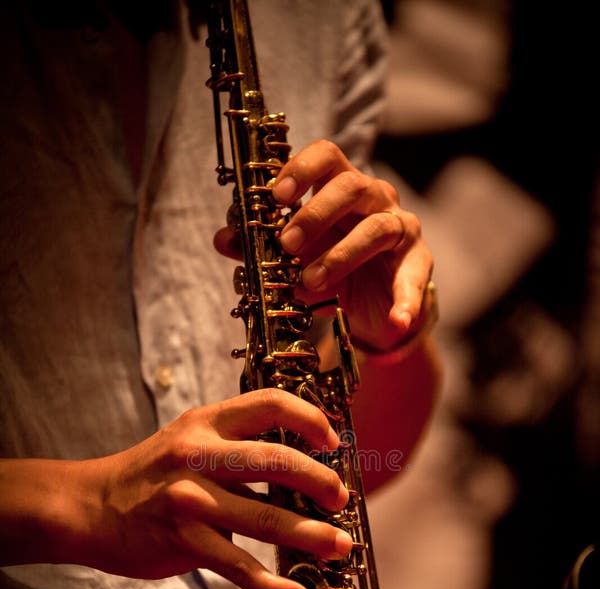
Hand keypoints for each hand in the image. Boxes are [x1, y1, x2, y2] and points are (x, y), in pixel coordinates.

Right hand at [0, 390, 352, 588]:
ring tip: (340, 546)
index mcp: (206, 422)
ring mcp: (191, 500)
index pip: (268, 404)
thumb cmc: (149, 475)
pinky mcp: (184, 542)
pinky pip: (238, 566)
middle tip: (341, 499)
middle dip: (318, 480)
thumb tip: (300, 470)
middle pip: (275, 460)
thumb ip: (235, 447)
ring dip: (310, 534)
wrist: (88, 508)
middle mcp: (199, 455)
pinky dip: (272, 586)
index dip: (308, 419)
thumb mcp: (187, 441)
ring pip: (264, 517)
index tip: (332, 441)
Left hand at [272, 140, 434, 352]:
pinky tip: (394, 321)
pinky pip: (414, 280)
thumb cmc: (333, 269)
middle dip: (315, 213)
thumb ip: (261, 247)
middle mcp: (375, 200)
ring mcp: (401, 229)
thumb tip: (222, 240)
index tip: (277, 195)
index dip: (302, 168)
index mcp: (342, 187)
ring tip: (311, 282)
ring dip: (341, 256)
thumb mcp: (296, 260)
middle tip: (286, 244)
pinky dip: (406, 302)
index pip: (327, 157)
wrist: (375, 309)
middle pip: (352, 186)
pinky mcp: (418, 264)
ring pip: (378, 228)